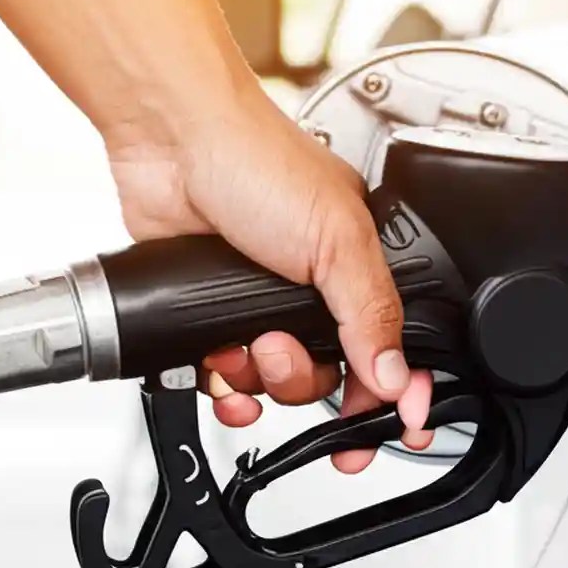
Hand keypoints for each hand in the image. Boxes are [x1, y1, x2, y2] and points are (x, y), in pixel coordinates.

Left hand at [105, 87, 432, 472]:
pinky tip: (221, 369)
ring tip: (246, 344)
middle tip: (282, 350)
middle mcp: (313, 289)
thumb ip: (371, 314)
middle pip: (329, 377)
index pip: (392, 347)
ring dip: (262, 379)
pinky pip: (228, 378)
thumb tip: (394, 374)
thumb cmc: (256, 159)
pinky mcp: (212, 315)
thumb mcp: (337, 240)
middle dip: (306, 381)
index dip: (396, 391)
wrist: (169, 142)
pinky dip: (226, 386)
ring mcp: (260, 303)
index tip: (398, 425)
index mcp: (359, 267)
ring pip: (277, 383)